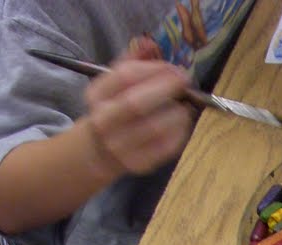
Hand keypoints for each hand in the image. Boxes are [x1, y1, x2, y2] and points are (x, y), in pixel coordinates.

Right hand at [81, 57, 194, 180]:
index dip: (153, 70)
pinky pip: (164, 147)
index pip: (124, 77)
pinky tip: (182, 122)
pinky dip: (179, 132)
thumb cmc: (113, 110)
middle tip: (184, 81)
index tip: (173, 68)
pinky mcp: (139, 164)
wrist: (100, 151)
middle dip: (165, 89)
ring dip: (176, 113)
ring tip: (185, 105)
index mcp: (97, 96)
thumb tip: (149, 42)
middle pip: (136, 103)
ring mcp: (121, 146)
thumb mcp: (113, 85)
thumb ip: (131, 62)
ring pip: (154, 128)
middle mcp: (105, 122)